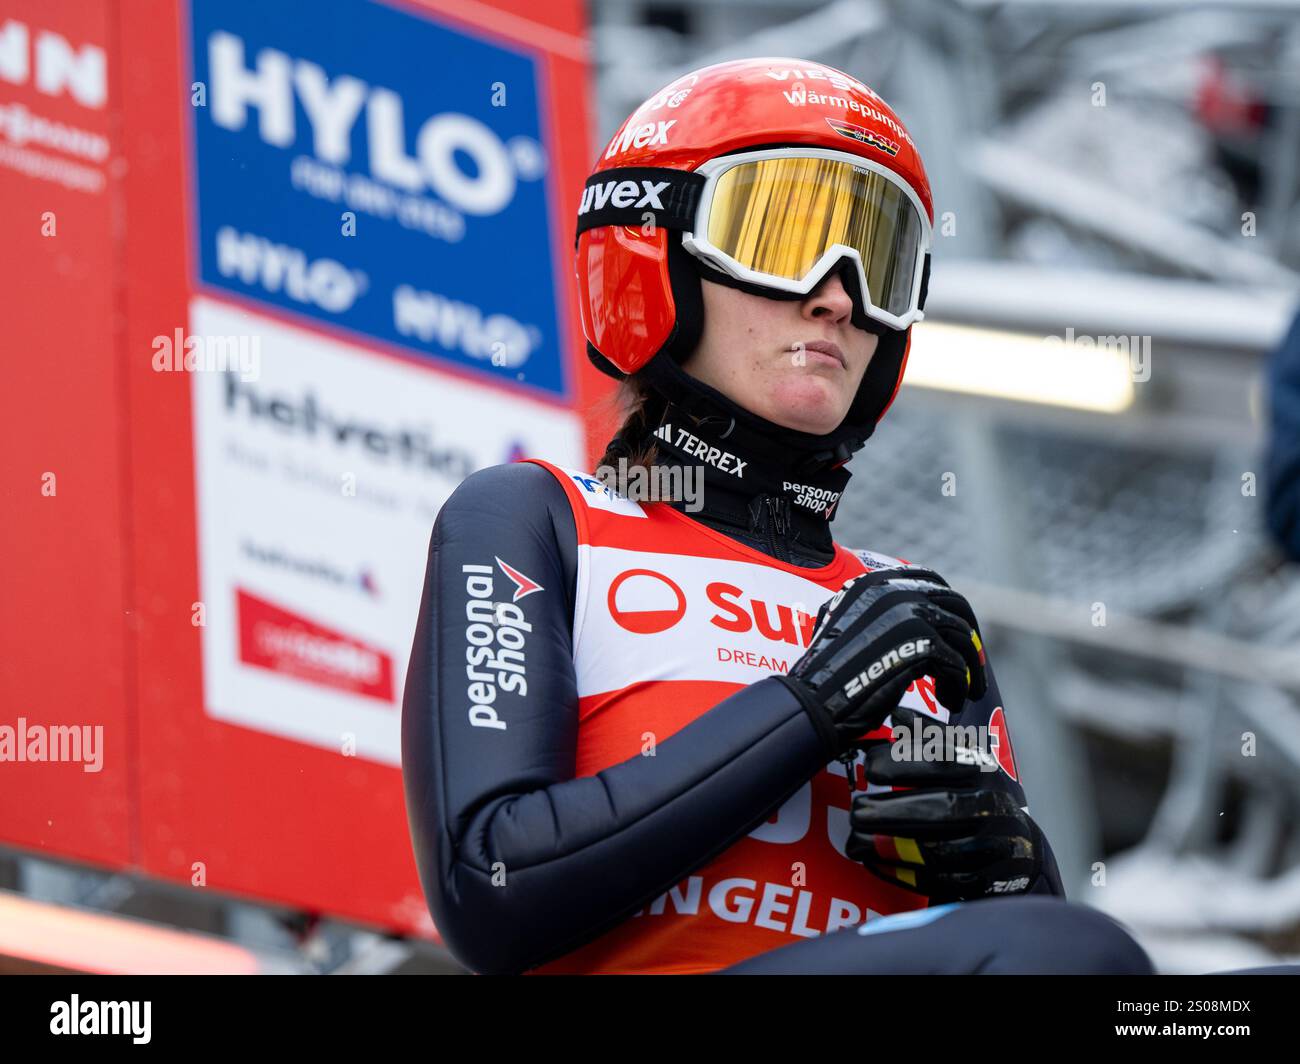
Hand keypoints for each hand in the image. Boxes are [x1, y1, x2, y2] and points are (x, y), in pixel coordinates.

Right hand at [777, 566, 987, 757]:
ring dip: (968, 667)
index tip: (957, 630)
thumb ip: (876, 611)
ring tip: (964, 691)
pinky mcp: (922, 644)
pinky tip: (951, 701)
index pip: (930, 580)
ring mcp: (910, 614)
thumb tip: (916, 614)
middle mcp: (895, 591)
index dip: (950, 606)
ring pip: (961, 637)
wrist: (815, 699)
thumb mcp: (845, 624)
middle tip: (972, 664)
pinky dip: (959, 686)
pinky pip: (956, 664)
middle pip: (955, 605)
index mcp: (875, 582)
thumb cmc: (827, 673)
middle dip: (969, 636)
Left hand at [846, 705, 1043, 900]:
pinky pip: (939, 881)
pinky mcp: (981, 881)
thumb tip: (896, 716)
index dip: (902, 762)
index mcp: (983, 769)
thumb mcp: (962, 757)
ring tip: (855, 841)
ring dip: (891, 846)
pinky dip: (903, 873)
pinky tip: (875, 862)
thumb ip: (930, 736)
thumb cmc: (977, 792)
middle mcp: (990, 806)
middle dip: (892, 810)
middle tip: (856, 810)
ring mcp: (990, 847)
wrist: (1019, 846)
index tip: (870, 766)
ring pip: (939, 849)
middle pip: (941, 809)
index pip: (943, 760)